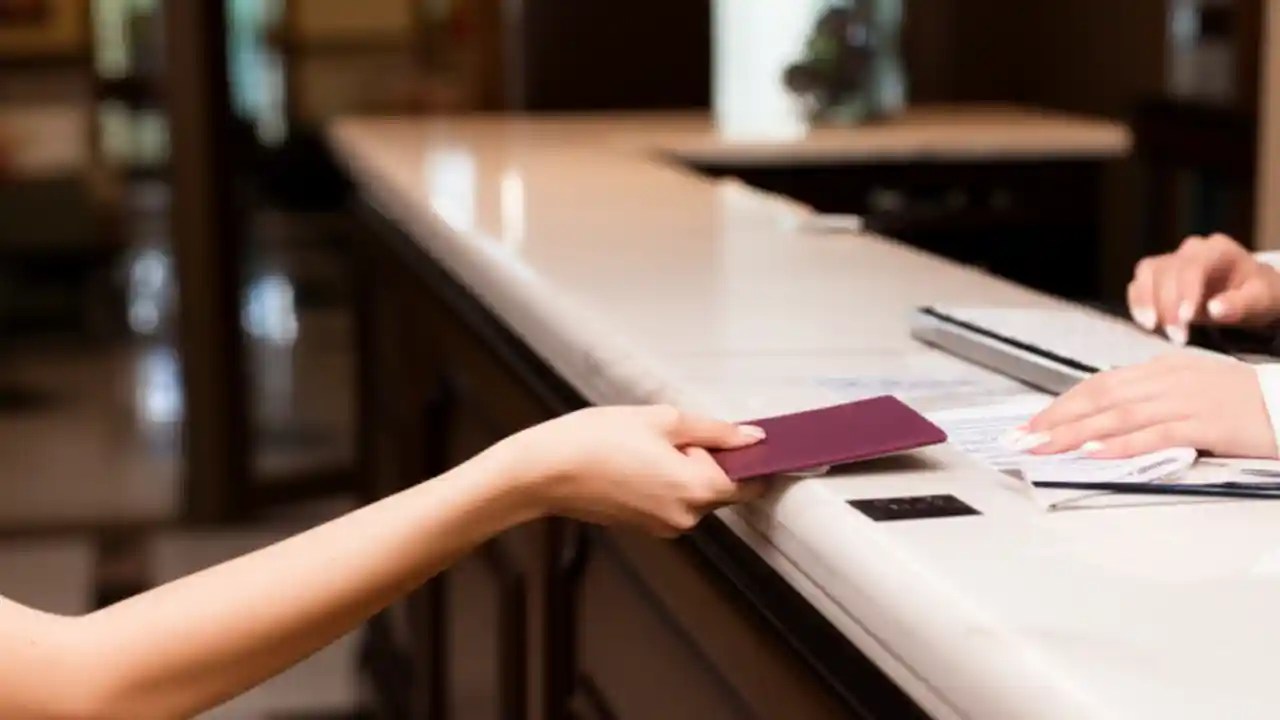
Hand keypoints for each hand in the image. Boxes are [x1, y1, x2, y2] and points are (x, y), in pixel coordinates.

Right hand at [499, 405, 767, 536]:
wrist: (544, 471)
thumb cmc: (597, 440)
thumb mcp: (663, 420)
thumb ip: (715, 431)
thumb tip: (753, 438)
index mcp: (697, 490)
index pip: (751, 483)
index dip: (754, 459)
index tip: (750, 440)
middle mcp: (686, 517)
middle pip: (722, 488)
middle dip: (711, 460)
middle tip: (676, 432)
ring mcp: (664, 526)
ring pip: (695, 494)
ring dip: (687, 469)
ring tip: (648, 444)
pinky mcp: (644, 527)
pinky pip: (672, 501)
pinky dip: (667, 481)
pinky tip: (637, 460)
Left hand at [1014, 354, 1276, 458]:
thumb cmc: (1247, 404)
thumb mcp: (1192, 392)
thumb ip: (1153, 402)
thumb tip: (1110, 422)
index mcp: (1163, 369)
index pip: (1101, 384)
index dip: (1064, 404)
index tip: (1035, 423)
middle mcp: (1169, 379)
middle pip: (1101, 397)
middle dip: (1057, 418)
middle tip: (1023, 437)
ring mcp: (1187, 400)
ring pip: (1119, 415)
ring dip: (1076, 433)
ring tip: (1044, 446)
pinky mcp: (1207, 424)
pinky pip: (1155, 434)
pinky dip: (1121, 444)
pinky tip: (1095, 453)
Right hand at [1128, 233, 1279, 343]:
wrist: (1247, 291)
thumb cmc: (1256, 294)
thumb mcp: (1261, 300)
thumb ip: (1241, 304)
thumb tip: (1215, 309)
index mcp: (1218, 250)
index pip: (1193, 266)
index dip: (1185, 292)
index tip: (1186, 319)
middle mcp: (1191, 251)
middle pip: (1166, 270)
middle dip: (1167, 305)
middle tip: (1177, 337)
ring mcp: (1171, 260)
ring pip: (1146, 273)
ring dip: (1145, 302)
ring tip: (1153, 328)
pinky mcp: (1157, 276)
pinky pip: (1138, 284)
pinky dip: (1137, 304)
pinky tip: (1148, 324)